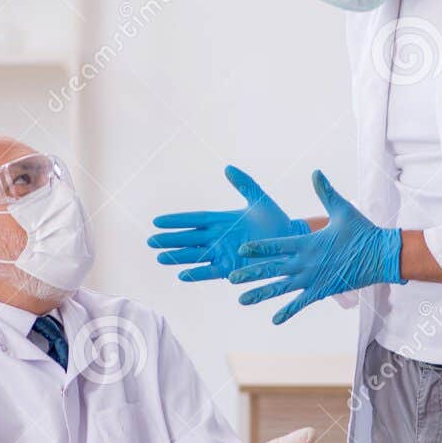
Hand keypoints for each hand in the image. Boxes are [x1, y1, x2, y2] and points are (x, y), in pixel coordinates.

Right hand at [148, 165, 307, 281]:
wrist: (291, 242)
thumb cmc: (276, 221)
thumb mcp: (259, 199)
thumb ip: (244, 184)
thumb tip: (228, 168)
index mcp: (222, 220)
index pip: (194, 220)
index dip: (177, 221)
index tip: (157, 221)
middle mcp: (218, 238)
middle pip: (189, 239)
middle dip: (170, 240)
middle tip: (150, 241)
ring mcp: (223, 254)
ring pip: (195, 256)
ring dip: (178, 257)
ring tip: (159, 257)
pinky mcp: (231, 268)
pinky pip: (210, 271)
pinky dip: (197, 273)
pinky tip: (182, 274)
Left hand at [229, 171, 403, 323]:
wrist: (381, 256)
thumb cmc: (362, 231)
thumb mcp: (342, 210)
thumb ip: (325, 192)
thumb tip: (315, 172)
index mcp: (309, 242)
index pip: (277, 245)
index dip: (259, 248)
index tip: (241, 250)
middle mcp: (307, 262)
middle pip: (273, 269)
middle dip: (250, 274)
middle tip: (230, 278)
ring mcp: (313, 279)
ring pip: (282, 289)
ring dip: (261, 294)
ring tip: (242, 300)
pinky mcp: (322, 291)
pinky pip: (301, 303)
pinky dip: (288, 311)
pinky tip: (274, 319)